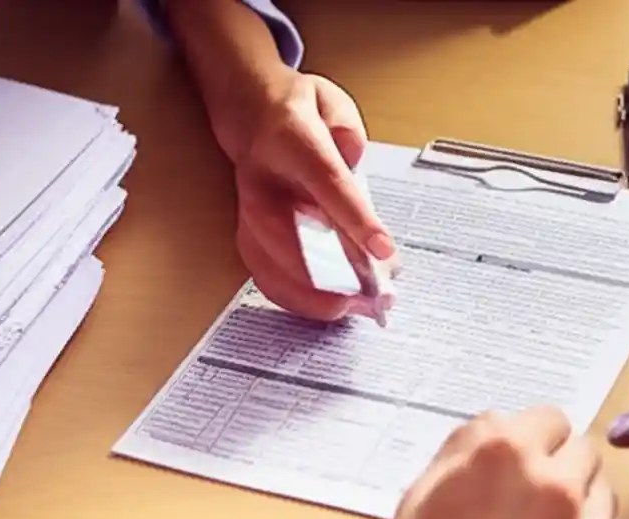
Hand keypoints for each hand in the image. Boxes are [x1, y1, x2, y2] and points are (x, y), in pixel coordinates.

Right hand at [218, 69, 397, 320]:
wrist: (247, 111)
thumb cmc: (297, 111)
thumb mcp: (329, 98)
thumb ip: (347, 128)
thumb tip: (354, 163)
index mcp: (290, 141)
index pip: (326, 183)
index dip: (354, 219)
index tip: (383, 252)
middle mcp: (262, 181)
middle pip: (288, 239)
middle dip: (330, 278)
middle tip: (372, 300)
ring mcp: (248, 211)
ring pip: (270, 266)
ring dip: (313, 297)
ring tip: (355, 311)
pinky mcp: (246, 233)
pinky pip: (265, 275)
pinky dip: (295, 298)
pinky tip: (326, 307)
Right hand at [365, 408, 625, 518]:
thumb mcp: (420, 494)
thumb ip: (466, 445)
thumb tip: (499, 422)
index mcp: (505, 453)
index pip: (548, 417)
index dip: (532, 440)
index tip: (524, 462)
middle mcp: (556, 483)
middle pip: (583, 451)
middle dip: (559, 469)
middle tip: (529, 506)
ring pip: (603, 492)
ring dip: (579, 505)